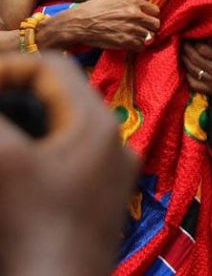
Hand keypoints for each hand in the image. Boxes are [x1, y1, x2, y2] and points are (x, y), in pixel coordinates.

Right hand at [0, 53, 138, 275]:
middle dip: (16, 96)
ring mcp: (112, 174)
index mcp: (98, 124)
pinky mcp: (101, 201)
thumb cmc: (35, 229)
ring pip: (64, 129)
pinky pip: (68, 160)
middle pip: (61, 96)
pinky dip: (38, 154)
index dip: (8, 68)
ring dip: (27, 124)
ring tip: (1, 134)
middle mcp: (115, 143)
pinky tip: (14, 168)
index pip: (53, 68)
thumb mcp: (5, 163)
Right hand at [38, 0, 159, 51]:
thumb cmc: (90, 10)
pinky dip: (137, 47)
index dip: (151, 16)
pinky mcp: (126, 41)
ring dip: (144, 39)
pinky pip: (141, 46)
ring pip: (150, 36)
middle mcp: (135, 14)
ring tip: (136, 39)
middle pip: (155, 24)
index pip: (155, 10)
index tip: (147, 20)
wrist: (77, 24)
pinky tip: (130, 45)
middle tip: (144, 31)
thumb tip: (128, 2)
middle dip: (150, 28)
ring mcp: (132, 28)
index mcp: (132, 2)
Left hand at [181, 37, 211, 96]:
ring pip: (193, 71)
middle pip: (196, 60)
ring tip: (184, 53)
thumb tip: (207, 29)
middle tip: (184, 43)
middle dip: (187, 50)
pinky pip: (194, 84)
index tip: (194, 38)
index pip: (203, 50)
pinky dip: (188, 75)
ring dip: (185, 60)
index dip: (196, 42)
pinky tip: (189, 67)